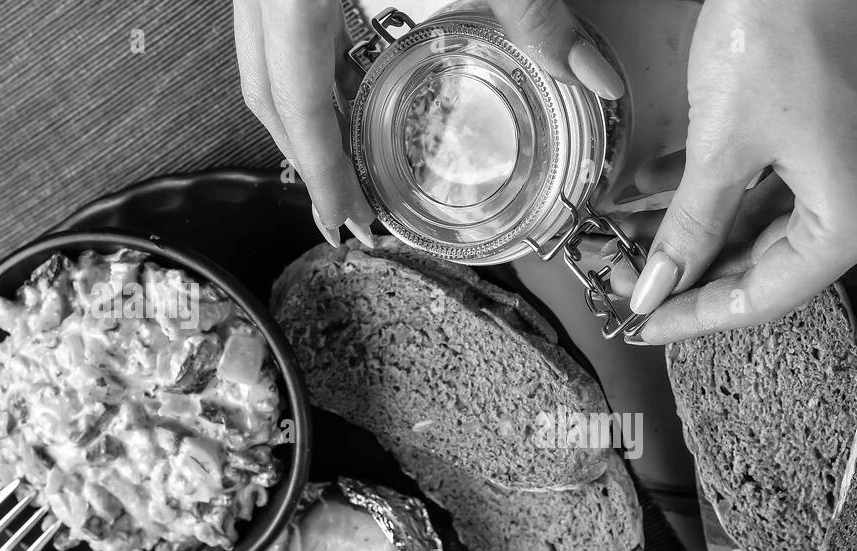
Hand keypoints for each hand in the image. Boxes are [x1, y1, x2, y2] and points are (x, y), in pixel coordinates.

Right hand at [233, 0, 622, 248]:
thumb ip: (535, 10)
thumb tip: (597, 81)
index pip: (294, 100)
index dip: (318, 172)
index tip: (346, 224)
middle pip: (261, 86)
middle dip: (300, 156)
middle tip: (344, 209)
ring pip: (258, 52)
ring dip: (297, 114)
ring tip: (342, 163)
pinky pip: (273, 19)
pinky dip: (303, 63)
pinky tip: (343, 81)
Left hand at [624, 0, 856, 344]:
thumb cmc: (783, 29)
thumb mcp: (722, 146)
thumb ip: (689, 228)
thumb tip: (656, 289)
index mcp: (856, 221)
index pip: (764, 297)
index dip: (696, 315)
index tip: (644, 324)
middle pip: (770, 265)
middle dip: (695, 272)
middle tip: (634, 282)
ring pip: (770, 224)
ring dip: (703, 230)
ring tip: (638, 237)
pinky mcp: (849, 136)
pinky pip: (783, 185)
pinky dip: (726, 192)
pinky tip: (666, 190)